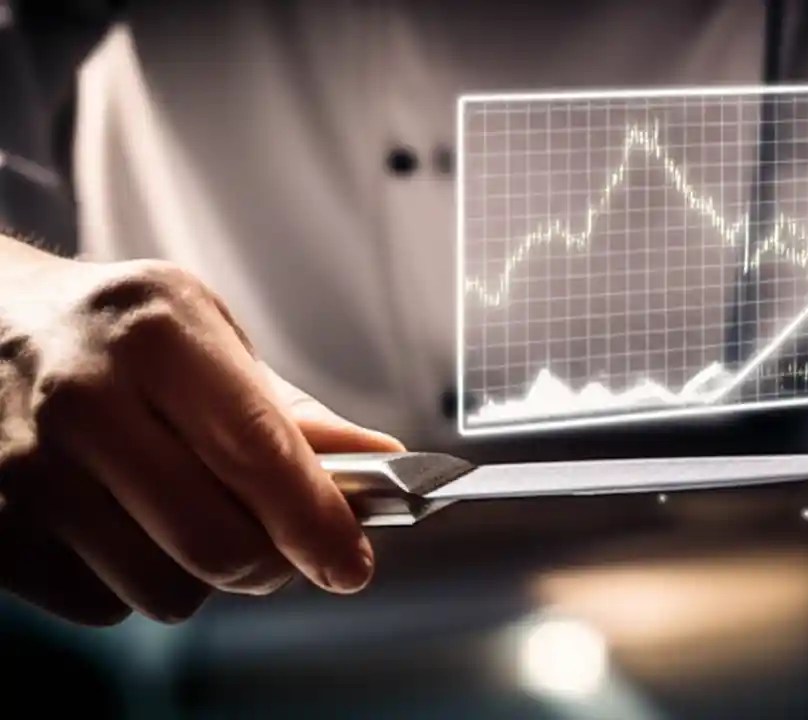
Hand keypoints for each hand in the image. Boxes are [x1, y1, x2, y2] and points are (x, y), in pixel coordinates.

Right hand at [0, 256, 403, 625]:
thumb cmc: (116, 332)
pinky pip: (104, 603)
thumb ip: (291, 412)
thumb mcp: (207, 335)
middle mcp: (82, 399)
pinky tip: (126, 522)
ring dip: (205, 577)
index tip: (352, 562)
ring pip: (163, 588)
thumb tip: (382, 461)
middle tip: (288, 548)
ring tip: (193, 515)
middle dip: (273, 564)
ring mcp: (25, 469)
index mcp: (154, 334)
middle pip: (213, 541)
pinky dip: (137, 581)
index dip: (314, 521)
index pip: (255, 451)